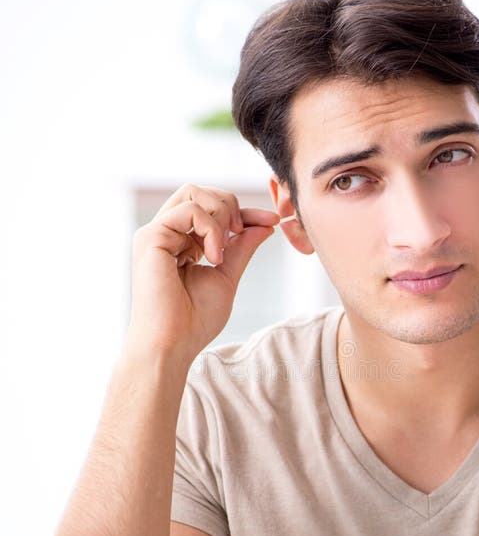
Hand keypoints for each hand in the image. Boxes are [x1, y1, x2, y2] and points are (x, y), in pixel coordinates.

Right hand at [126, 183, 279, 360]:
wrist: (173, 344)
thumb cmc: (194, 320)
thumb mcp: (227, 276)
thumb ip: (242, 248)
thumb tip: (265, 224)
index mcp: (180, 242)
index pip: (211, 210)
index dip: (243, 211)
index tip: (272, 221)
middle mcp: (165, 234)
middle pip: (199, 190)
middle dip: (229, 205)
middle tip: (241, 234)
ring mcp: (155, 233)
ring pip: (193, 192)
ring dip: (221, 216)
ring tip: (221, 253)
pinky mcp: (150, 237)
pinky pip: (189, 210)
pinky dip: (211, 228)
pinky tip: (212, 257)